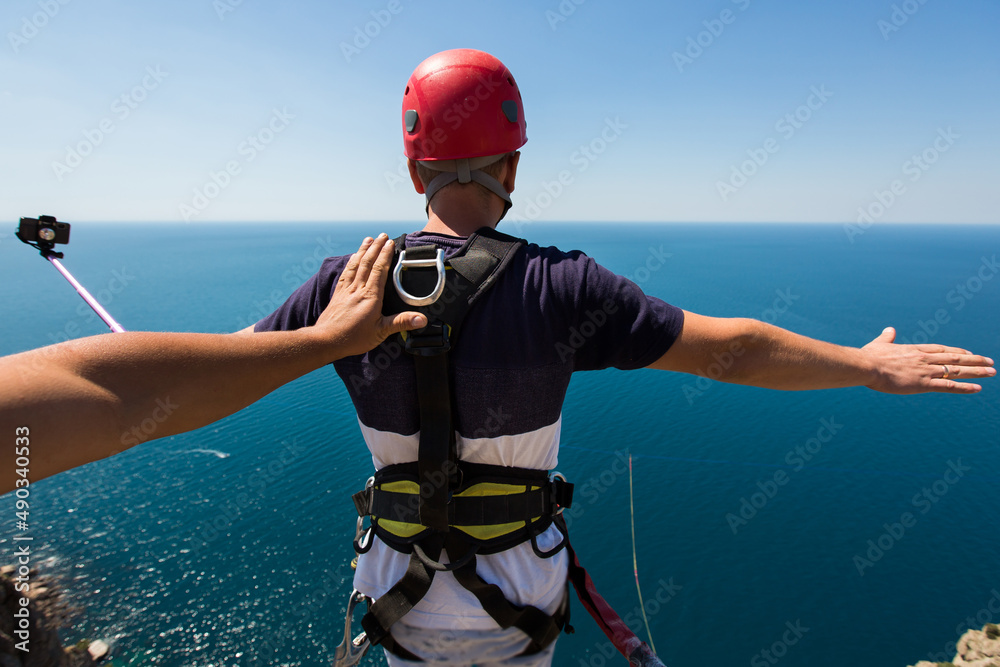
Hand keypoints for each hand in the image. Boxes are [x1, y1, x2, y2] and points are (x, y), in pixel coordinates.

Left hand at [314, 234, 426, 357]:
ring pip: (355, 265)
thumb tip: (423, 319)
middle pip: (368, 262)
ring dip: (362, 250)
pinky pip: (346, 273)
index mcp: (371, 296)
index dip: (385, 255)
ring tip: (368, 239)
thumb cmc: (353, 338)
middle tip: (382, 235)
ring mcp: (346, 290)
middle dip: (376, 247)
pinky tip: (352, 258)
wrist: (325, 340)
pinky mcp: (337, 294)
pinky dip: (351, 262)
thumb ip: (401, 322)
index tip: (390, 243)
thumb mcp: (381, 332)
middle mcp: (358, 289)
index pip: (379, 269)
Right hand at [862, 327, 994, 393]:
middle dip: (974, 360)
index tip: (969, 354)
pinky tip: (978, 388)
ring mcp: (926, 371)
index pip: (941, 350)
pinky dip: (964, 387)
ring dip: (976, 371)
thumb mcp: (879, 344)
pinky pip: (949, 386)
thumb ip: (887, 337)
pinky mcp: (923, 384)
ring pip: (956, 371)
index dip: (957, 352)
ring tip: (991, 371)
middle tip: (989, 361)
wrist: (866, 365)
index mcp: (915, 350)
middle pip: (954, 359)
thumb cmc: (869, 356)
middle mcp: (925, 359)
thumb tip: (890, 329)